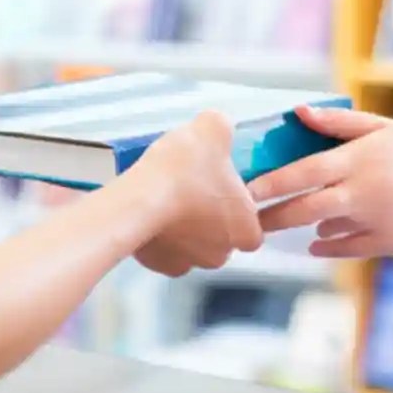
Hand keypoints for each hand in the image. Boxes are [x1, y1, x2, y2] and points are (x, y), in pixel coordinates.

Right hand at [124, 111, 263, 276]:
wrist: (139, 198)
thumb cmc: (185, 171)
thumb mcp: (212, 130)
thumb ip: (222, 128)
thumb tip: (218, 127)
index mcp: (245, 229)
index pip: (253, 227)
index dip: (238, 208)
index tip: (223, 189)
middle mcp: (220, 253)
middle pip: (221, 237)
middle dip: (209, 218)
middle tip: (193, 189)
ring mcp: (187, 263)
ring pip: (191, 246)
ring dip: (184, 228)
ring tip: (168, 199)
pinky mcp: (157, 265)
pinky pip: (164, 251)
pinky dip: (159, 236)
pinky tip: (151, 212)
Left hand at [249, 105, 392, 257]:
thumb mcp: (379, 128)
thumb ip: (337, 122)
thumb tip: (298, 112)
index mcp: (360, 159)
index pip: (306, 172)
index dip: (273, 183)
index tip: (245, 190)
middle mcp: (366, 191)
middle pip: (308, 207)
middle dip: (273, 216)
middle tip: (246, 220)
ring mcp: (377, 220)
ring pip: (325, 229)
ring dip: (298, 227)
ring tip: (274, 224)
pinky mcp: (388, 243)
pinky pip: (347, 248)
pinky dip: (326, 244)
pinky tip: (314, 239)